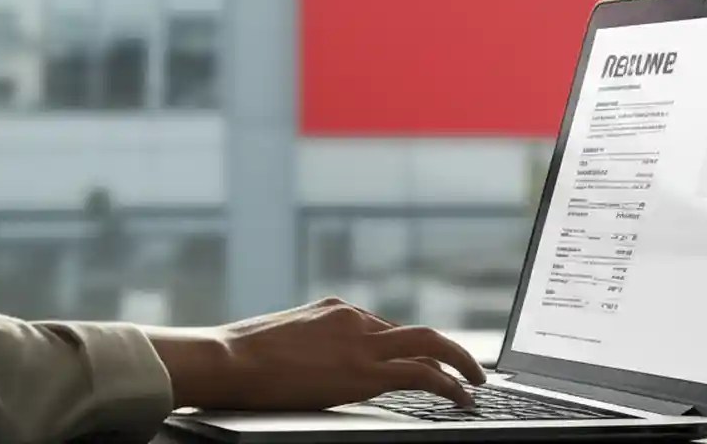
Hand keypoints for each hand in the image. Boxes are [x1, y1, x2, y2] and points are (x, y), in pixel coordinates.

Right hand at [146, 297, 485, 410]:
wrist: (230, 359)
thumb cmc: (242, 355)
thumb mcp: (283, 339)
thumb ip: (310, 345)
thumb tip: (311, 363)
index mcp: (335, 310)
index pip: (385, 329)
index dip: (409, 350)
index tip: (423, 364)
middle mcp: (354, 317)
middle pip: (416, 331)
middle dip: (449, 350)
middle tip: (471, 368)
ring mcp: (360, 340)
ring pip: (428, 344)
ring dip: (459, 363)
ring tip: (476, 384)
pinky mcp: (363, 369)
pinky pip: (420, 373)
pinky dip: (448, 383)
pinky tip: (461, 396)